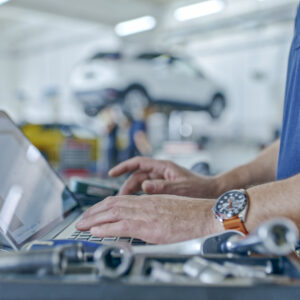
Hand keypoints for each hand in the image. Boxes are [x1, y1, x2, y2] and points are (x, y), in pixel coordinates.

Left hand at [76, 195, 221, 243]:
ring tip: (81, 225)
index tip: (94, 212)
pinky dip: (105, 228)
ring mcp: (144, 214)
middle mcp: (143, 204)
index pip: (119, 200)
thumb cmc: (188, 213)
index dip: (103, 206)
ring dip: (94, 220)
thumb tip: (141, 220)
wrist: (202, 215)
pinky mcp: (147, 226)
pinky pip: (120, 225)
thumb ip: (151, 212)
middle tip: (81, 219)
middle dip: (93, 212)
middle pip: (111, 204)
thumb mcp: (166, 207)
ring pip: (112, 213)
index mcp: (147, 199)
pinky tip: (95, 231)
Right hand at [109, 157, 218, 197]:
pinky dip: (140, 196)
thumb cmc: (199, 188)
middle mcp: (160, 172)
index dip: (124, 167)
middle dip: (126, 185)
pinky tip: (136, 205)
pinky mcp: (163, 188)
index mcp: (163, 166)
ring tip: (124, 204)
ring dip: (132, 192)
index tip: (112, 173)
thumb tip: (145, 187)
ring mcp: (161, 180)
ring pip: (140, 184)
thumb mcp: (181, 187)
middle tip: (119, 199)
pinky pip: (147, 191)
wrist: (211, 193)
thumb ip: (163, 187)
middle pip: (137, 176)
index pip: (139, 163)